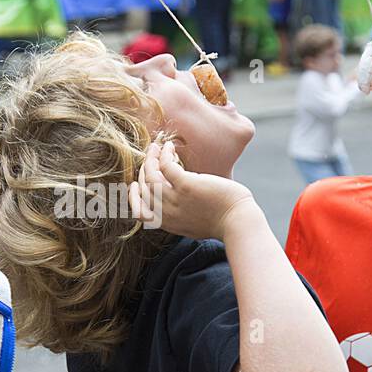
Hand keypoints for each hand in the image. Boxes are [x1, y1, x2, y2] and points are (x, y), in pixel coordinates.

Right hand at [128, 139, 254, 240]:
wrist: (238, 222)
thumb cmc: (223, 221)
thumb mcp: (195, 224)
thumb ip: (181, 215)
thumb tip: (178, 200)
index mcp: (168, 224)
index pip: (140, 212)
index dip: (133, 196)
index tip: (133, 184)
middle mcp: (167, 213)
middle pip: (143, 190)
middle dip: (143, 170)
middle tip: (149, 156)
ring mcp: (175, 199)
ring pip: (150, 176)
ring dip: (150, 159)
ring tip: (155, 147)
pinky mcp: (186, 186)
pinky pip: (166, 166)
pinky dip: (165, 154)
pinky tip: (170, 147)